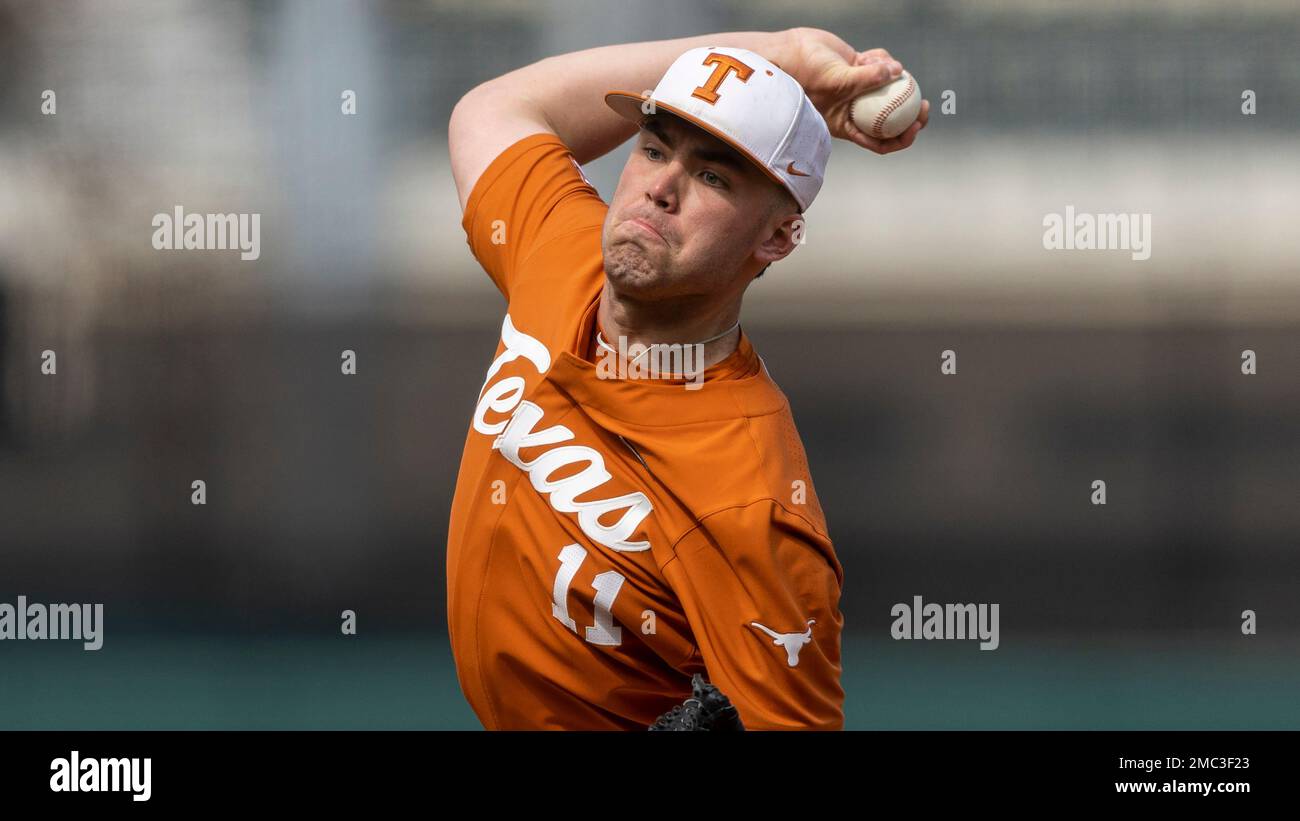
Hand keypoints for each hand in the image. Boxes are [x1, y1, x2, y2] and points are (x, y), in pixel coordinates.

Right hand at [782, 27, 927, 154]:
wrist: (790, 54)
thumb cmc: (807, 76)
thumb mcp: (839, 82)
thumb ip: (868, 78)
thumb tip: (899, 71)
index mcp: (849, 126)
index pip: (880, 141)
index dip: (902, 138)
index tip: (916, 126)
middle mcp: (856, 110)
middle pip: (891, 117)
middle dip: (912, 112)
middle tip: (926, 104)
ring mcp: (859, 89)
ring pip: (889, 86)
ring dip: (891, 75)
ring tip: (884, 66)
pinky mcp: (860, 68)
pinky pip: (881, 64)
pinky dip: (880, 59)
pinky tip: (867, 55)